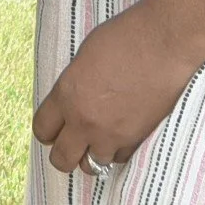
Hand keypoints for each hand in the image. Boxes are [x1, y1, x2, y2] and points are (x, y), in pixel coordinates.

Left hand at [32, 0, 204, 177]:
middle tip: (70, 141)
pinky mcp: (136, 139)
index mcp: (66, 94)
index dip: (46, 130)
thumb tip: (72, 99)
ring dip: (91, 154)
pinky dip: (116, 151)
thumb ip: (73, 86)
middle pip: (61, 160)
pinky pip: (119, 159)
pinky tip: (118, 136)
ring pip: (91, 166)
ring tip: (96, 140)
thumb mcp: (83, 57)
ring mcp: (111, 134)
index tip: (53, 127)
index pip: (42, 130)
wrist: (163, 44)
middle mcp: (84, 120)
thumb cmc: (123, 38)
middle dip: (62, 153)